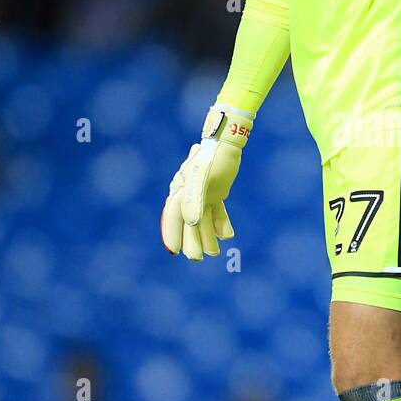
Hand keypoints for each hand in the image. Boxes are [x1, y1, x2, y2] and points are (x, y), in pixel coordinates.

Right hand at [161, 103, 252, 259]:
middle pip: (188, 222)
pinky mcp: (216, 192)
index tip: (174, 251)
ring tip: (216, 253)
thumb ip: (194, 200)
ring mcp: (202, 194)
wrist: (226, 141)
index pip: (173, 216)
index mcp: (180, 191)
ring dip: (208, 236)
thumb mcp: (201, 178)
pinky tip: (227, 235)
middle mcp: (188, 194)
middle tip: (197, 259)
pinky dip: (220, 223)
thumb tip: (191, 223)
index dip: (172, 233)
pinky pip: (216, 212)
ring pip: (203, 220)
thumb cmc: (211, 158)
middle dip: (192, 240)